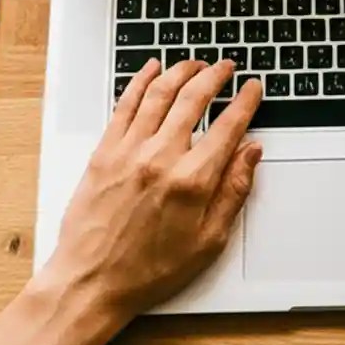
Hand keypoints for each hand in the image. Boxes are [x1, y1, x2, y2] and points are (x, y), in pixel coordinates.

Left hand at [42, 58, 262, 325]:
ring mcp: (129, 152)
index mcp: (192, 181)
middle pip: (193, 99)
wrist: (91, 281)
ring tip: (195, 63)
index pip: (228, 127)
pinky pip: (124, 105)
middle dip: (214, 76)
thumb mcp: (209, 242)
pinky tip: (151, 70)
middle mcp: (161, 158)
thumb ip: (234, 191)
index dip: (245, 102)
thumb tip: (251, 153)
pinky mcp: (104, 153)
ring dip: (180, 71)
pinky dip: (140, 82)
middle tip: (226, 67)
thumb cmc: (148, 270)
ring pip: (159, 94)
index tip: (253, 89)